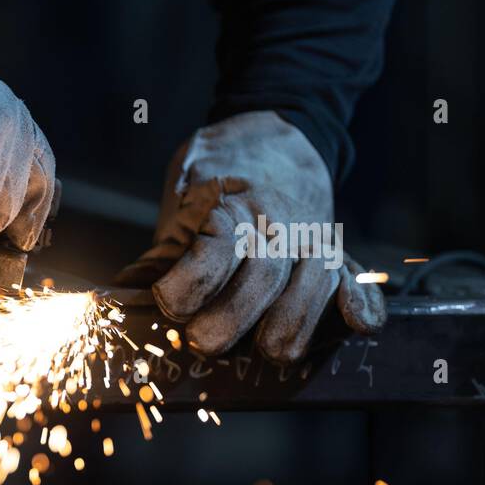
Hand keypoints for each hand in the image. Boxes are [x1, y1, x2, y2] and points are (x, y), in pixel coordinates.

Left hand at [115, 111, 384, 362]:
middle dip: (232, 318)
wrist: (272, 132)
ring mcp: (309, 235)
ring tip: (271, 352)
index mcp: (229, 209)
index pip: (214, 250)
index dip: (189, 284)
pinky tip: (361, 325)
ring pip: (313, 282)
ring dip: (293, 323)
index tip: (167, 301)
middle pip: (263, 276)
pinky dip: (362, 300)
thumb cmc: (214, 177)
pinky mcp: (332, 248)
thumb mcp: (181, 200)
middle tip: (204, 341)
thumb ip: (162, 250)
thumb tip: (122, 293)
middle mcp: (275, 222)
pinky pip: (354, 274)